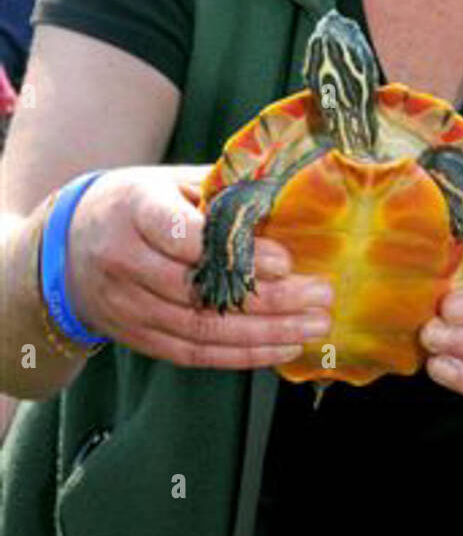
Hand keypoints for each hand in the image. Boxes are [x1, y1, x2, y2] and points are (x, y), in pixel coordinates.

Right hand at [63, 165, 330, 369]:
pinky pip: (193, 353)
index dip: (236, 252)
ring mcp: (128, 306)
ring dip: (264, 333)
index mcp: (135, 210)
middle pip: (199, 291)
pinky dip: (241, 354)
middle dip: (268, 299)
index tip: (286, 260)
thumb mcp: (170, 181)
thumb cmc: (136, 205)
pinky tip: (281, 347)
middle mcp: (126, 262)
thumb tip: (287, 196)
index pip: (182, 234)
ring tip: (313, 326)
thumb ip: (221, 189)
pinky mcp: (137, 337)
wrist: (69, 248)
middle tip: (319, 296)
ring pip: (201, 329)